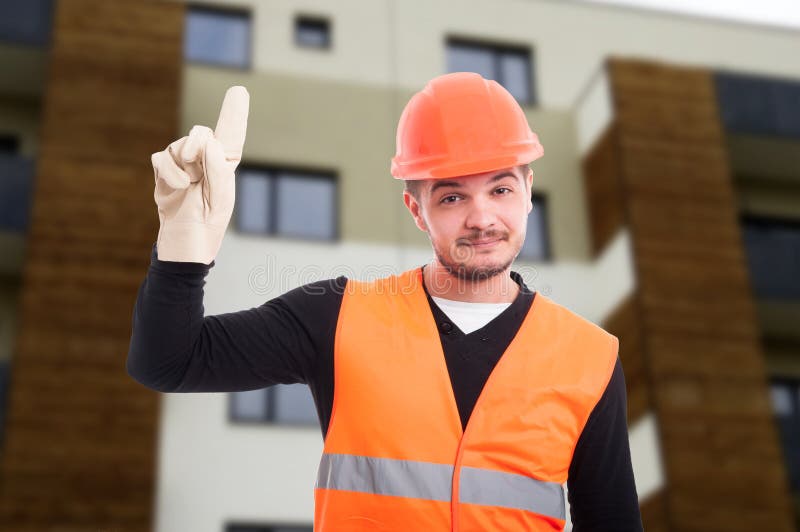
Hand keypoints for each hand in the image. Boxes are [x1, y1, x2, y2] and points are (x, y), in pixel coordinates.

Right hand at [151, 86, 248, 263]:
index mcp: (224, 165)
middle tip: (196, 175)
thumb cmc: (207, 223)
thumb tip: (206, 141)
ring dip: (183, 166)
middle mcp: (204, 159)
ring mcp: (182, 163)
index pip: (231, 135)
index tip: (239, 90)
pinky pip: (162, 158)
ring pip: (180, 145)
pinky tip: (177, 188)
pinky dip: (169, 173)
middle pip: (200, 133)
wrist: (183, 243)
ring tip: (188, 188)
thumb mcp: (220, 199)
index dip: (234, 113)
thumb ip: (217, 169)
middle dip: (196, 148)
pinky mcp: (164, 170)